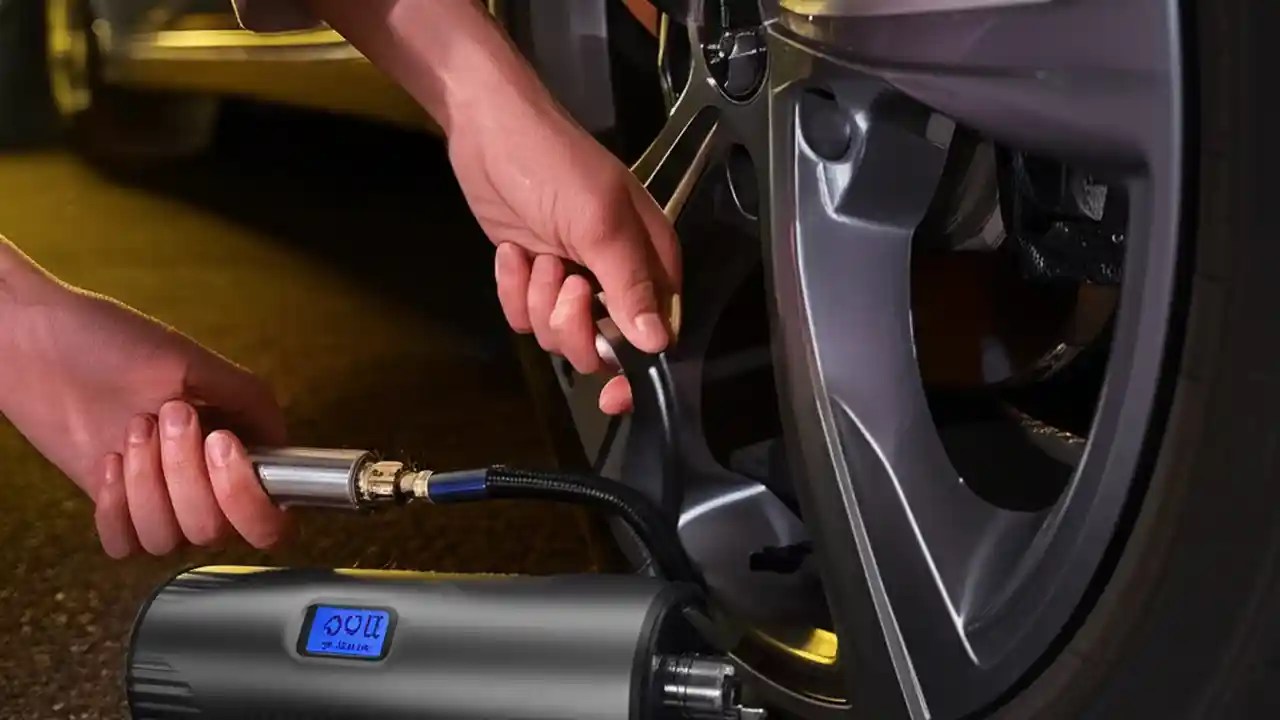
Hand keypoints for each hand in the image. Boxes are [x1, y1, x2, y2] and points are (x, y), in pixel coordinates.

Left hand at [0, 255, 286, 556]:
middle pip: (214, 528)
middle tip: (165, 418)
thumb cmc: (106, 341)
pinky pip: (125, 544)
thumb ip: (249, 398)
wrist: (36, 344)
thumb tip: (282, 441)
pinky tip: (109, 465)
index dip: (245, 494)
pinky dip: (115, 509)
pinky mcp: (115, 505)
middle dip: (183, 474)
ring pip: (169, 538)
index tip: (218, 444)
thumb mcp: (191, 360)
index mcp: (235, 446)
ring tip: (131, 433)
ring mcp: (158, 495)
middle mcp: (201, 479)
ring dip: (146, 485)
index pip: (269, 516)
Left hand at [298, 0, 681, 413]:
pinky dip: (513, 290)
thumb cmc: (554, 164)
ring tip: (534, 254)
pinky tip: (513, 252)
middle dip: (571, 322)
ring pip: (559, 333)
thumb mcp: (598, 223)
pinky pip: (525, 317)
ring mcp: (572, 277)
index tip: (612, 393)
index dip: (634, 365)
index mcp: (650, 260)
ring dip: (538, 300)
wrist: (487, 130)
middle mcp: (616, 275)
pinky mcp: (533, 275)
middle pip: (603, 344)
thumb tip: (658, 344)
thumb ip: (629, 285)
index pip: (656, 333)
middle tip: (559, 279)